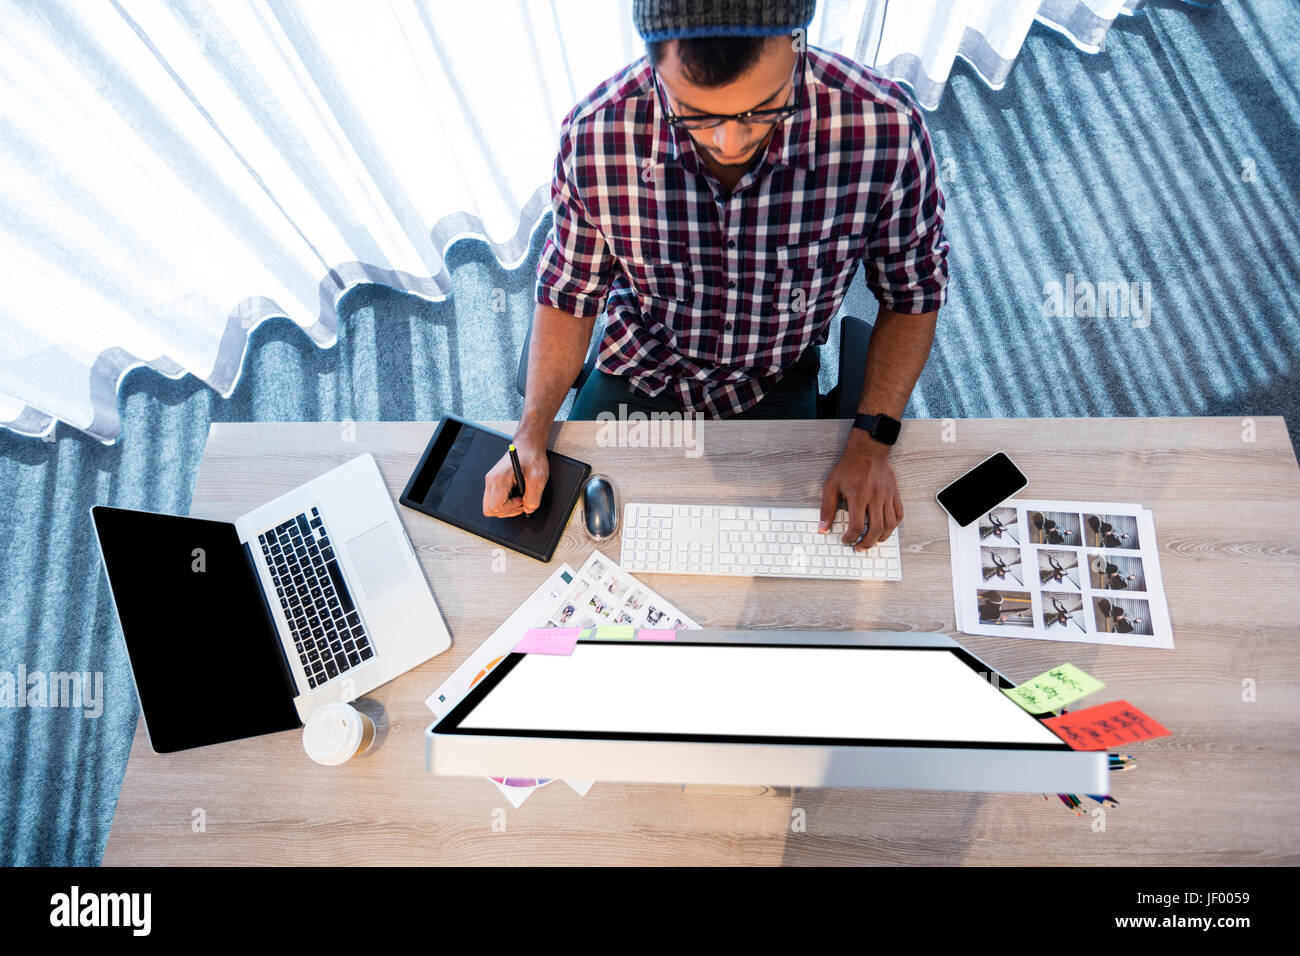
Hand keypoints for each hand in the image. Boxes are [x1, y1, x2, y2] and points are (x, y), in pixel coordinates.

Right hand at [483, 427, 549, 517]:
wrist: (528, 445)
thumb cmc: (531, 457)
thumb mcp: (538, 478)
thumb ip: (533, 497)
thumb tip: (528, 509)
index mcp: (499, 479)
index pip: (495, 507)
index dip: (510, 509)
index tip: (522, 501)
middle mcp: (491, 480)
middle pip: (490, 510)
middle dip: (508, 510)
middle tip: (521, 501)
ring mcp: (491, 481)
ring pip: (491, 506)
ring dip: (507, 507)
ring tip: (520, 496)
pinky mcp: (494, 482)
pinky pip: (495, 500)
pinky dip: (506, 502)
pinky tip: (516, 493)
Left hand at [818, 430, 902, 550]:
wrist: (868, 450)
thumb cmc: (849, 467)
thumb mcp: (831, 485)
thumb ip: (827, 508)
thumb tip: (823, 527)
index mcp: (859, 496)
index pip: (857, 525)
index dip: (851, 537)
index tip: (846, 540)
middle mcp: (875, 497)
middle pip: (875, 529)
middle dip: (867, 543)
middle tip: (860, 547)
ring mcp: (887, 496)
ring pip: (890, 525)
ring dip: (881, 538)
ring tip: (873, 542)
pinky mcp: (895, 494)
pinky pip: (899, 514)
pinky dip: (893, 526)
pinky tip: (886, 529)